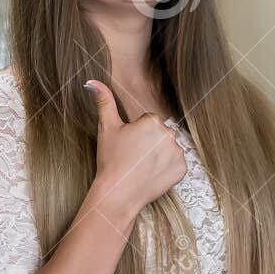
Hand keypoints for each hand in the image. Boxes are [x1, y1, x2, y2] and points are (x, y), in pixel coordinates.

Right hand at [86, 79, 186, 218]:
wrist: (118, 191)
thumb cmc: (111, 159)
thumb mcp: (106, 127)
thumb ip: (104, 101)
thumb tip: (92, 82)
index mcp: (152, 121)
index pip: (148, 121)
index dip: (137, 133)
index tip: (128, 144)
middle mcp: (169, 134)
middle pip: (160, 134)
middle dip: (149, 142)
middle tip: (133, 156)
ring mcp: (178, 153)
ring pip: (168, 148)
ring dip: (158, 154)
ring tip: (141, 166)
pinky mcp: (182, 169)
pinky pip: (176, 164)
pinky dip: (166, 168)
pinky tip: (151, 174)